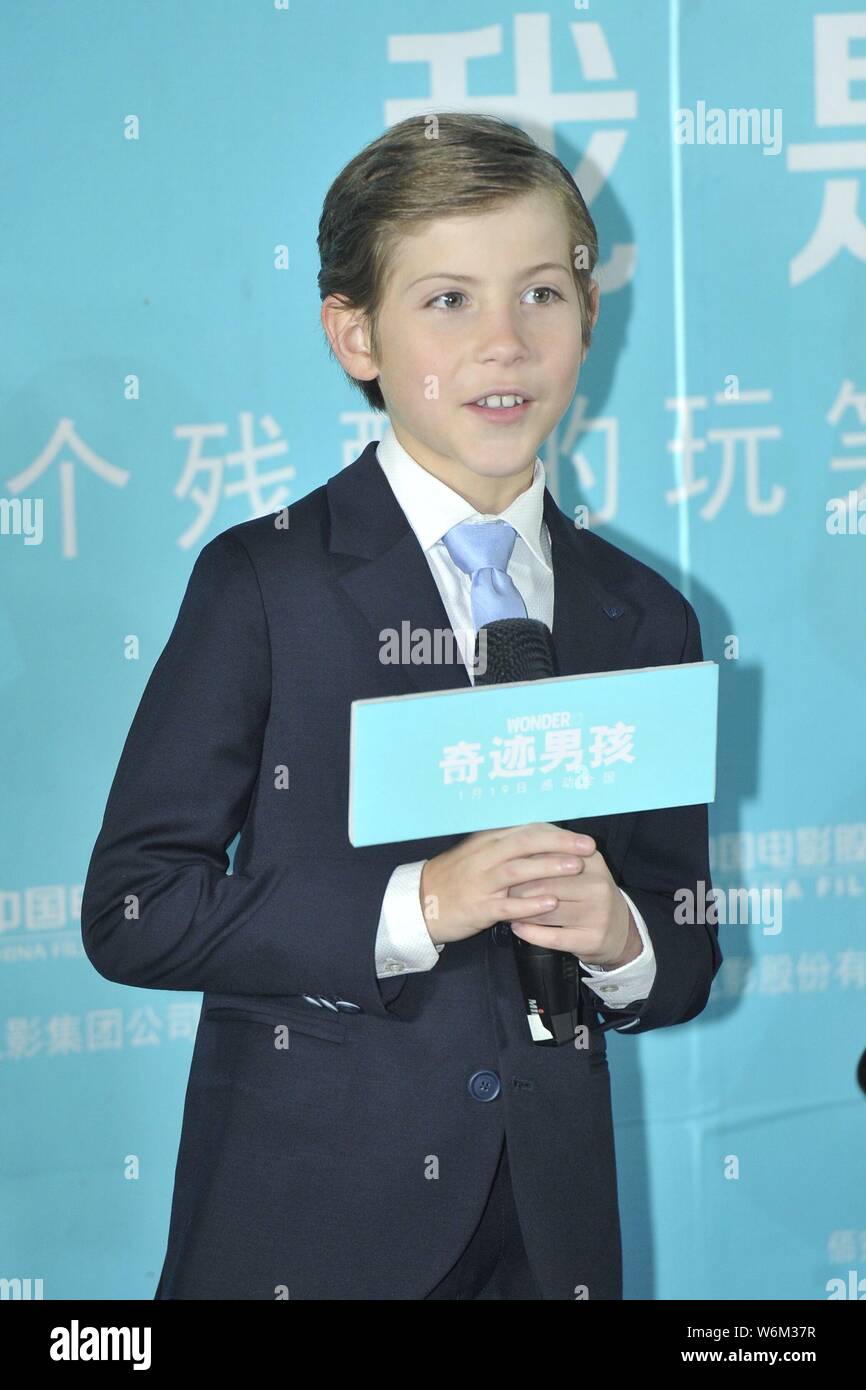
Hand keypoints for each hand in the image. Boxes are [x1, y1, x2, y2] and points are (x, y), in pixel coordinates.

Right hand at [420, 822, 596, 945]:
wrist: (421, 902)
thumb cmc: (455, 877)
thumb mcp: (478, 853)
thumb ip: (506, 845)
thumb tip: (540, 836)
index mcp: (487, 841)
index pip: (526, 829)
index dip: (556, 832)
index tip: (581, 838)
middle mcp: (484, 857)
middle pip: (525, 842)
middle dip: (560, 843)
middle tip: (588, 846)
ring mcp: (480, 882)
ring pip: (518, 870)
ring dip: (549, 867)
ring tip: (575, 867)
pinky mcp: (478, 907)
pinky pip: (506, 905)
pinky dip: (529, 903)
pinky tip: (551, 903)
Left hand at [507, 837, 641, 967]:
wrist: (618, 929)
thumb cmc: (587, 893)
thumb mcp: (579, 867)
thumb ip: (551, 853)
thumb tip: (513, 844)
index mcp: (592, 861)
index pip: (549, 857)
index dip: (522, 862)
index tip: (503, 865)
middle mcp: (599, 886)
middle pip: (545, 885)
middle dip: (516, 888)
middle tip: (499, 890)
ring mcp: (597, 915)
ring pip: (546, 911)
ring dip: (519, 911)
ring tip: (505, 908)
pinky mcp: (591, 940)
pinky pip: (552, 937)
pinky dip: (529, 932)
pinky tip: (517, 927)